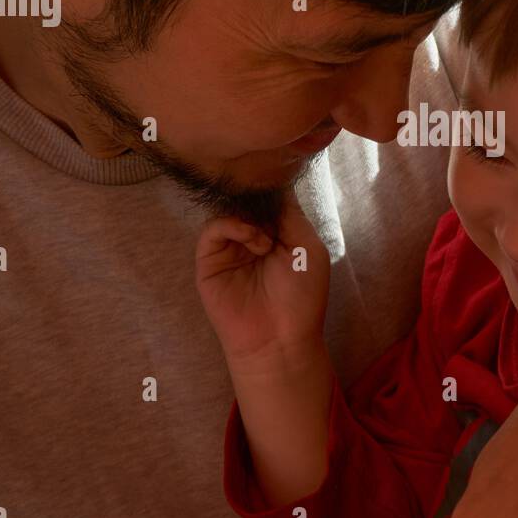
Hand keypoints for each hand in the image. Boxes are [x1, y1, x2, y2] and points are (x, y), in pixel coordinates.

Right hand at [195, 194, 329, 372]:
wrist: (279, 339)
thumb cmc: (302, 297)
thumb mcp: (308, 247)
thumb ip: (291, 215)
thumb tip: (274, 183)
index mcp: (277, 232)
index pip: (269, 196)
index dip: (272, 186)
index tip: (278, 178)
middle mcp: (251, 236)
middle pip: (246, 199)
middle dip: (257, 197)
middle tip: (269, 205)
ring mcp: (229, 247)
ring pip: (228, 210)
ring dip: (250, 216)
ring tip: (267, 240)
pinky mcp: (209, 261)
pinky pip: (213, 229)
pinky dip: (232, 225)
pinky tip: (255, 241)